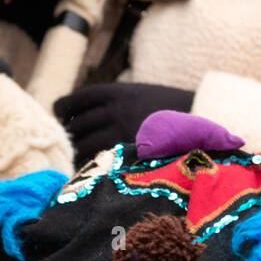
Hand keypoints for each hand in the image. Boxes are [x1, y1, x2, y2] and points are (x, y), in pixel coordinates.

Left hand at [54, 82, 194, 169]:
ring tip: (77, 155)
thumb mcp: (143, 96)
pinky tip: (88, 167)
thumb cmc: (173, 112)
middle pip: (78, 125)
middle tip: (68, 139)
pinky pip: (98, 161)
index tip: (58, 111)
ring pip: (83, 145)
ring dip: (76, 151)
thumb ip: (116, 102)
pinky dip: (89, 165)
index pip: (79, 99)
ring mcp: (122, 133)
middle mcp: (117, 110)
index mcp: (119, 92)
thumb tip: (85, 115)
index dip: (64, 107)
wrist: (203, 123)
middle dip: (70, 134)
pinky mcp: (128, 154)